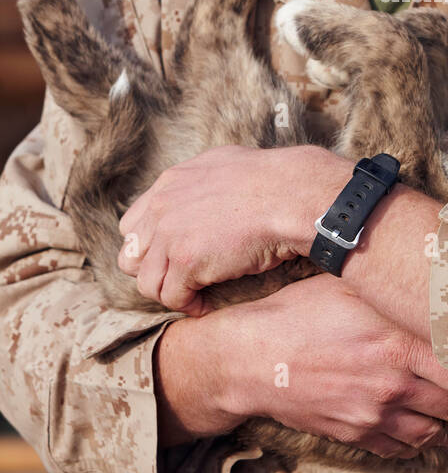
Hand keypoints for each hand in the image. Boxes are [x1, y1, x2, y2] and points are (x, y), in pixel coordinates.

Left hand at [118, 144, 339, 314]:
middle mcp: (162, 208)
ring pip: (147, 283)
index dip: (150, 247)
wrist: (292, 195)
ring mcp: (171, 235)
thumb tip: (201, 196)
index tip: (173, 258)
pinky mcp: (186, 260)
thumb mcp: (223, 165)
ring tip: (195, 296)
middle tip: (181, 280)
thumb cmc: (273, 182)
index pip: (132, 226)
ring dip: (170, 294)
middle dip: (153, 272)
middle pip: (130, 256)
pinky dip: (190, 306)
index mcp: (169, 184)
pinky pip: (173, 297)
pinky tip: (207, 304)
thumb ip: (198, 183)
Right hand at [156, 271, 447, 458]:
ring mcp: (374, 416)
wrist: (248, 359)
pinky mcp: (355, 435)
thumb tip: (434, 275)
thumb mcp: (349, 287)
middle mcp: (393, 386)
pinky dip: (419, 439)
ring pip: (434, 432)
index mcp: (398, 346)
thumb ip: (395, 291)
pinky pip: (401, 448)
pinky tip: (424, 425)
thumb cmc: (298, 312)